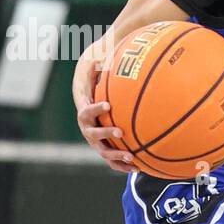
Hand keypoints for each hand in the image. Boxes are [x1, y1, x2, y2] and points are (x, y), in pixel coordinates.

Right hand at [73, 44, 134, 173]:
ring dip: (115, 155)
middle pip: (91, 133)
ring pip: (102, 150)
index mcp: (83, 104)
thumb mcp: (99, 57)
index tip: (107, 105)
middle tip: (120, 132)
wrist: (95, 77)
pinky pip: (112, 157)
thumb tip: (109, 54)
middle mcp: (86, 123)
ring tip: (132, 158)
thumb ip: (102, 60)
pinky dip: (123, 164)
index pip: (85, 109)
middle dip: (105, 134)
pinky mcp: (105, 143)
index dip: (94, 109)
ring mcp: (95, 135)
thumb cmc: (98, 65)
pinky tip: (140, 168)